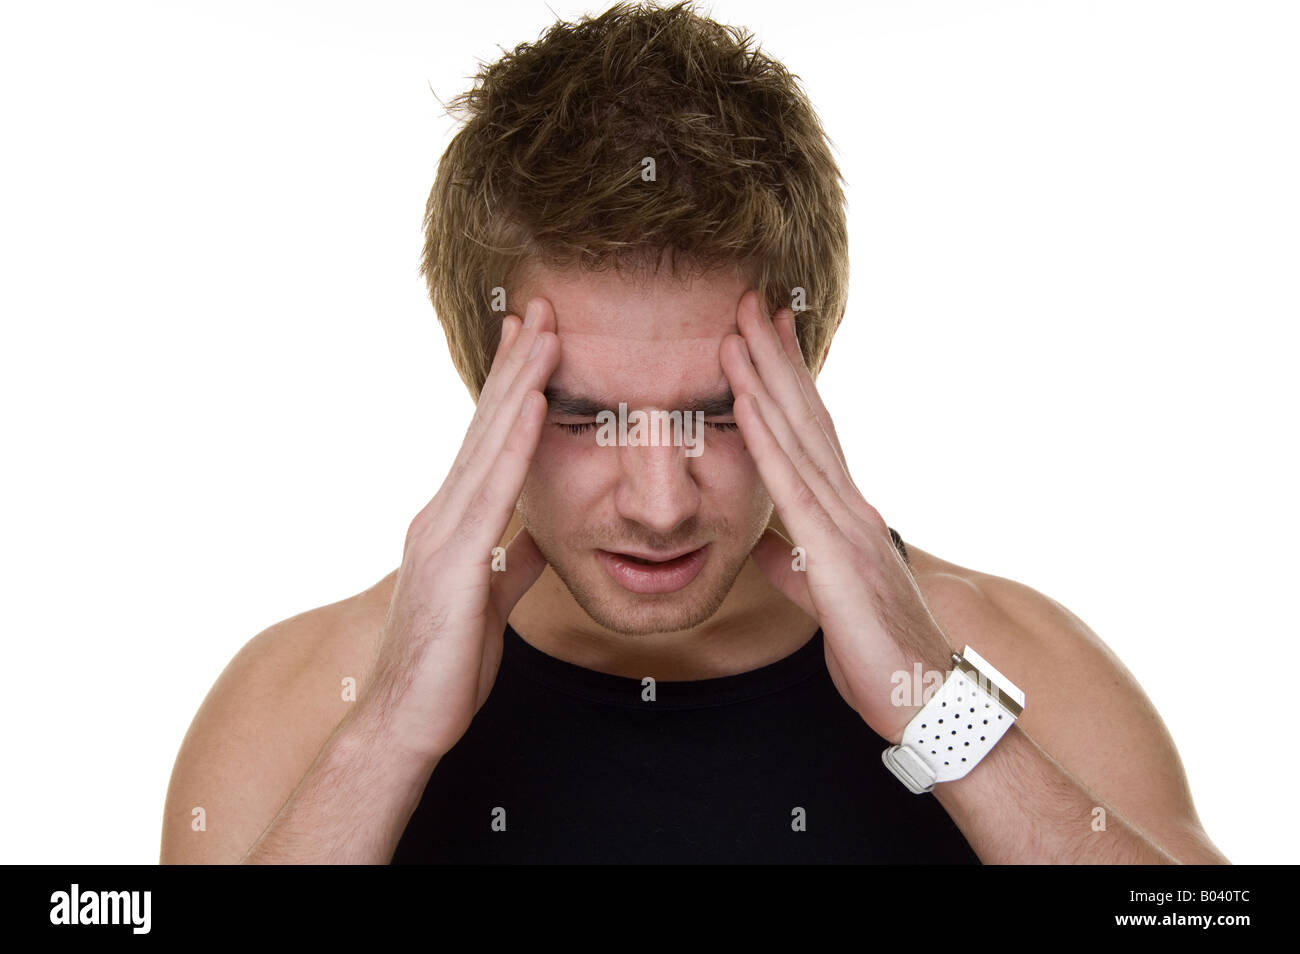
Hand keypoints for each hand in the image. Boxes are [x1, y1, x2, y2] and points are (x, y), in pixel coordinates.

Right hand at [362, 298, 558, 762]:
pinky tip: (537, 403)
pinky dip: (516, 442)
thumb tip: (541, 534)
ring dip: (520, 383)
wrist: (403, 722)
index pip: (488, 443)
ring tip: (546, 332)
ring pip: (488, 444)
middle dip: (516, 365)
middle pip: (486, 427)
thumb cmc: (446, 664)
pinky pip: (492, 490)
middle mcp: (442, 514)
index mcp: (454, 522)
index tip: (536, 343)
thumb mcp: (494, 600)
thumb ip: (515, 561)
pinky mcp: (454, 562)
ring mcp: (443, 533)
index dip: (513, 390)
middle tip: (540, 309)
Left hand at [719, 291, 954, 744]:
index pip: (812, 434)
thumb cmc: (880, 654)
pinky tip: (746, 399)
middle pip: (807, 416)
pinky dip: (767, 437)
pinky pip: (792, 484)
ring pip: (798, 436)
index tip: (766, 337)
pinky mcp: (835, 552)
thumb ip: (803, 567)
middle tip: (750, 302)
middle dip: (775, 357)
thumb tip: (776, 549)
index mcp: (846, 513)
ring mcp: (846, 522)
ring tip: (738, 330)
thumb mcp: (827, 601)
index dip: (786, 383)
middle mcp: (850, 503)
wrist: (924, 698)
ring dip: (765, 379)